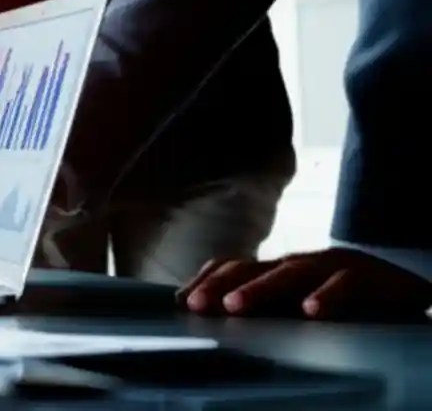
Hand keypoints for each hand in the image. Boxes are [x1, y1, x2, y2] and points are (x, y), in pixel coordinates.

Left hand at [178, 248, 431, 320]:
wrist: (403, 286)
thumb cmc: (341, 297)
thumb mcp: (297, 301)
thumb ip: (265, 307)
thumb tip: (218, 319)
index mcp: (278, 269)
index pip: (233, 266)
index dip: (206, 280)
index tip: (181, 302)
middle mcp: (297, 263)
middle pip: (251, 266)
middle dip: (219, 285)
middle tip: (196, 304)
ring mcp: (329, 266)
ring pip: (289, 272)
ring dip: (259, 289)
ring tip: (235, 306)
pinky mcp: (364, 277)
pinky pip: (343, 284)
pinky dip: (326, 296)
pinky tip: (311, 312)